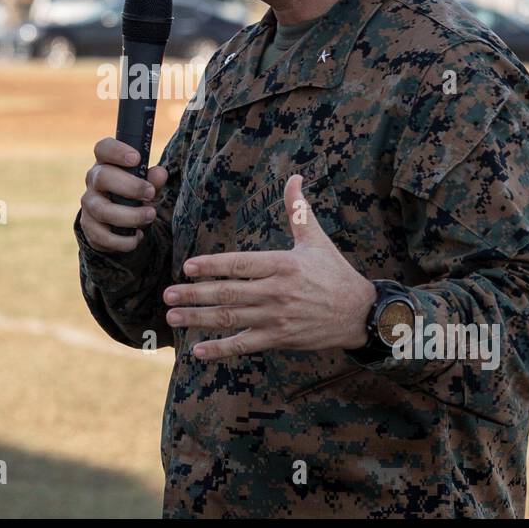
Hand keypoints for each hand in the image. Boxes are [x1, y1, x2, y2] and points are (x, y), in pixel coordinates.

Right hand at [78, 137, 169, 252]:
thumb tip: (160, 174)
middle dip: (130, 186)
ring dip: (129, 215)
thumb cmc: (133, 195)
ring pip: (102, 209)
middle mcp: (93, 181)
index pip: (103, 148)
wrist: (117, 223)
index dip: (117, 151)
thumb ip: (153, 179)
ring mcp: (89, 204)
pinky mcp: (89, 227)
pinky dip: (122, 239)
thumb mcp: (146, 184)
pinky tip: (137, 236)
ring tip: (150, 216)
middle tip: (150, 193)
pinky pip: (101, 236)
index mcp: (106, 163)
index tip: (136, 159)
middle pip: (102, 177)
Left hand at [162, 174, 376, 360]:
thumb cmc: (335, 273)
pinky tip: (197, 350)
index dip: (213, 266)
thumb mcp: (317, 240)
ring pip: (231, 319)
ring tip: (173, 316)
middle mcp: (277, 292)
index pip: (240, 265)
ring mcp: (277, 318)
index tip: (188, 267)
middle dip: (195, 294)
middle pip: (229, 293)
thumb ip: (298, 210)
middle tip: (168, 293)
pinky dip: (221, 349)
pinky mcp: (280, 339)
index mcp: (282, 265)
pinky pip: (245, 345)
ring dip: (199, 319)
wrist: (360, 313)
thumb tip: (295, 177)